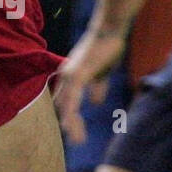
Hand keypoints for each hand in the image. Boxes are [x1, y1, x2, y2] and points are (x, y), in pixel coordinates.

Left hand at [54, 28, 125, 144]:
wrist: (110, 29)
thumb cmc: (106, 48)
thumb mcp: (102, 73)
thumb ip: (97, 88)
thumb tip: (95, 103)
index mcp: (69, 78)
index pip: (63, 103)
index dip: (68, 119)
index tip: (76, 134)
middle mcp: (65, 77)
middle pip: (60, 107)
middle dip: (69, 126)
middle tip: (77, 142)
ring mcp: (69, 75)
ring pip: (65, 106)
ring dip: (71, 124)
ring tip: (77, 141)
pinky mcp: (77, 74)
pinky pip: (72, 98)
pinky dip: (71, 113)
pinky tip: (72, 125)